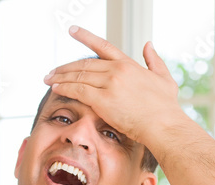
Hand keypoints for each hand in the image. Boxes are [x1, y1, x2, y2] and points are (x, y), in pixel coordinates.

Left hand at [42, 26, 183, 145]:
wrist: (163, 124)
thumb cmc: (166, 107)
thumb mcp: (164, 78)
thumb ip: (154, 60)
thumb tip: (148, 44)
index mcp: (129, 64)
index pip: (103, 46)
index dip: (85, 37)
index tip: (72, 30)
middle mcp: (117, 70)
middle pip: (85, 63)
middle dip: (65, 66)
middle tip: (52, 70)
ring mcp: (109, 84)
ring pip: (79, 75)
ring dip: (61, 76)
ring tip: (48, 79)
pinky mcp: (103, 100)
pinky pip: (78, 90)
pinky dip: (65, 87)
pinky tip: (56, 87)